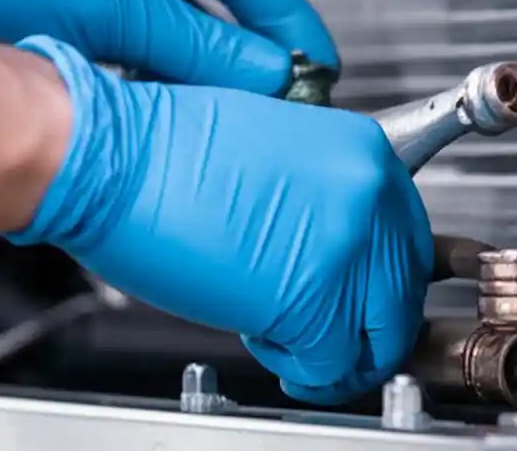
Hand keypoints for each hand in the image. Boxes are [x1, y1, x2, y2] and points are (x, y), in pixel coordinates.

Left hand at [0, 0, 336, 95]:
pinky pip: (146, 58)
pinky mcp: (85, 22)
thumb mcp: (119, 7)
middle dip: (253, 61)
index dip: (293, 27)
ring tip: (235, 121)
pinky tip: (177, 117)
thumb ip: (201, 43)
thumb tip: (272, 71)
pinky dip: (165, 86)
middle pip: (223, 13)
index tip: (323, 70)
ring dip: (206, 79)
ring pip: (184, 42)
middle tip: (285, 107)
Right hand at [14, 35, 433, 403]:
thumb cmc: (161, 148)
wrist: (110, 155)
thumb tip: (325, 235)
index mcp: (361, 148)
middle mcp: (368, 192)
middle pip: (404, 285)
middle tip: (335, 331)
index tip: (358, 290)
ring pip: (381, 332)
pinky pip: (331, 361)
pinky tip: (270, 348)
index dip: (377, 271)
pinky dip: (305, 369)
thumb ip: (315, 189)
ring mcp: (347, 246)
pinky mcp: (313, 298)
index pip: (406, 229)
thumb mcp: (268, 147)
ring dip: (341, 352)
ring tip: (298, 348)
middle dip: (369, 318)